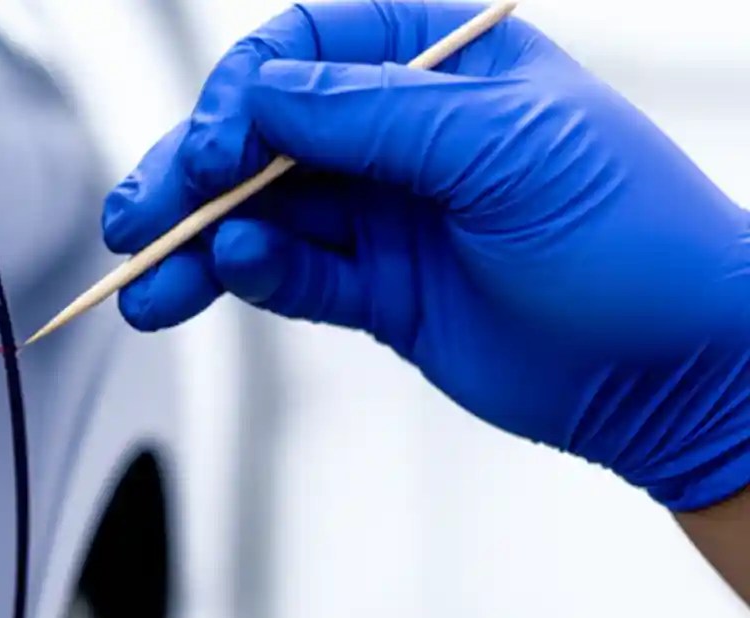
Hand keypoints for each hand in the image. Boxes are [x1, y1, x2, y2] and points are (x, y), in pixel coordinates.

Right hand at [103, 2, 749, 510]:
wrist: (676, 374)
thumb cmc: (635, 238)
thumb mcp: (506, 147)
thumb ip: (374, 115)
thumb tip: (263, 97)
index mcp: (445, 63)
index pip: (309, 47)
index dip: (245, 93)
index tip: (215, 144)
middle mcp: (406, 131)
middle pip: (266, 135)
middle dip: (193, 173)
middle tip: (137, 217)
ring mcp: (388, 213)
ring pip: (265, 214)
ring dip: (198, 242)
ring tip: (147, 282)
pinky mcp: (377, 290)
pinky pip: (295, 275)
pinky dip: (254, 276)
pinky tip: (225, 279)